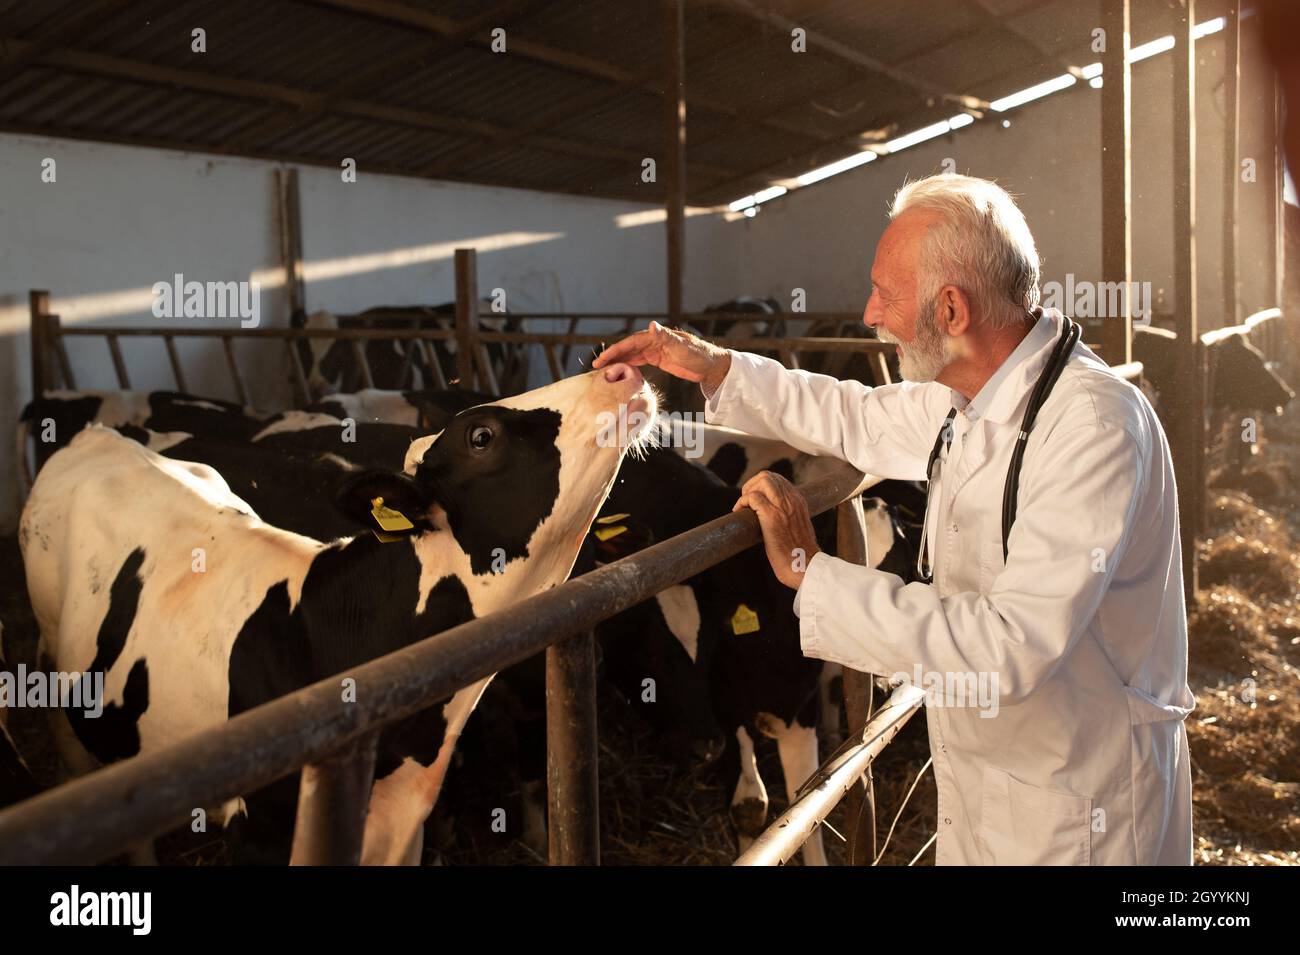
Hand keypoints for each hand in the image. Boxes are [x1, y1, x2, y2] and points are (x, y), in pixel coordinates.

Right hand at [592, 321, 731, 393]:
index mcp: (656, 337)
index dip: (616, 350)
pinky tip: (620, 373)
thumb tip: (651, 324)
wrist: (712, 365)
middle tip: (595, 367)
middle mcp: (653, 341)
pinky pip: (639, 362)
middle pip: (627, 348)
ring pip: (631, 355)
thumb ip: (665, 336)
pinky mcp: (659, 360)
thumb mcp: (682, 346)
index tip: (603, 359)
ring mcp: (655, 350)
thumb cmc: (699, 354)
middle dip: (611, 356)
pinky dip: (628, 366)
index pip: (631, 343)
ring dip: (617, 362)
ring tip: (603, 371)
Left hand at [733, 470, 819, 589]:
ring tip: (744, 506)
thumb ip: (789, 517)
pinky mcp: (772, 517)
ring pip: (762, 480)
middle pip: (768, 476)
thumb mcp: (798, 527)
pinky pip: (752, 497)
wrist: (806, 567)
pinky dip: (742, 502)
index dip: (761, 486)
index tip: (755, 500)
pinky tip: (739, 513)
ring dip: (747, 490)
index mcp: (799, 501)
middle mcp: (792, 500)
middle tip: (746, 502)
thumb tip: (773, 518)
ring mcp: (783, 507)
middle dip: (751, 485)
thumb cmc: (799, 554)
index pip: (778, 479)